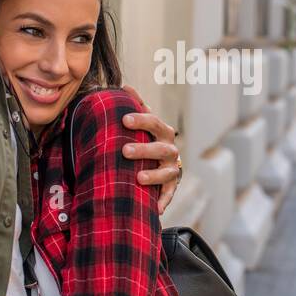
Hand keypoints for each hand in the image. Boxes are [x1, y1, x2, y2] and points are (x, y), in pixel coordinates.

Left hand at [120, 83, 180, 214]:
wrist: (161, 162)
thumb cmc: (147, 138)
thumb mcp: (143, 122)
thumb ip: (136, 105)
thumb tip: (125, 86)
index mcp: (162, 132)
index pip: (154, 122)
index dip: (140, 120)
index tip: (124, 120)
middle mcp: (170, 150)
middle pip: (161, 149)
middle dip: (144, 149)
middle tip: (125, 151)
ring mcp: (172, 170)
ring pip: (167, 173)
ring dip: (154, 175)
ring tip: (138, 177)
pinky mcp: (171, 187)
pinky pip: (169, 195)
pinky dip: (163, 202)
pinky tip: (156, 209)